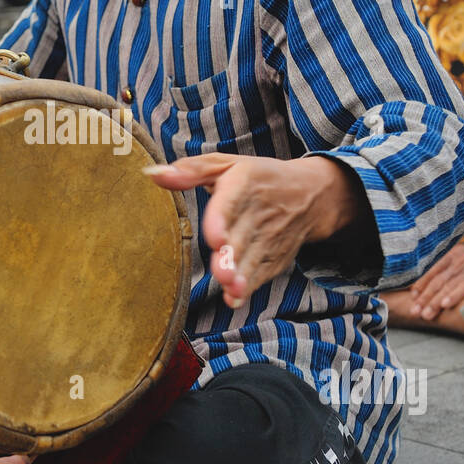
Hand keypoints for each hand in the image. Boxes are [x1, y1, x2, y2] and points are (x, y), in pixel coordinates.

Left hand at [142, 152, 359, 307]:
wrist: (310, 193)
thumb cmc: (257, 178)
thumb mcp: (225, 165)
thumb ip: (189, 171)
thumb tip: (152, 175)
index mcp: (244, 184)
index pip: (232, 202)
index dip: (222, 220)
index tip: (215, 237)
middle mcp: (259, 212)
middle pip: (243, 238)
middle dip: (231, 257)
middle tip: (220, 272)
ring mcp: (270, 237)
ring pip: (254, 260)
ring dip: (241, 276)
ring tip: (230, 287)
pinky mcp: (276, 257)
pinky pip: (263, 274)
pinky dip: (250, 287)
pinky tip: (235, 298)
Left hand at [409, 244, 463, 317]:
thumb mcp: (458, 255)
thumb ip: (444, 265)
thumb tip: (423, 282)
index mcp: (449, 255)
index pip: (431, 271)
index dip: (421, 283)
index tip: (412, 296)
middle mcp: (455, 262)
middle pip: (437, 282)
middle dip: (424, 298)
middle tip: (414, 312)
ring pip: (447, 286)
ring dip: (435, 302)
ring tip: (426, 315)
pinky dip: (454, 296)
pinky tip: (445, 305)